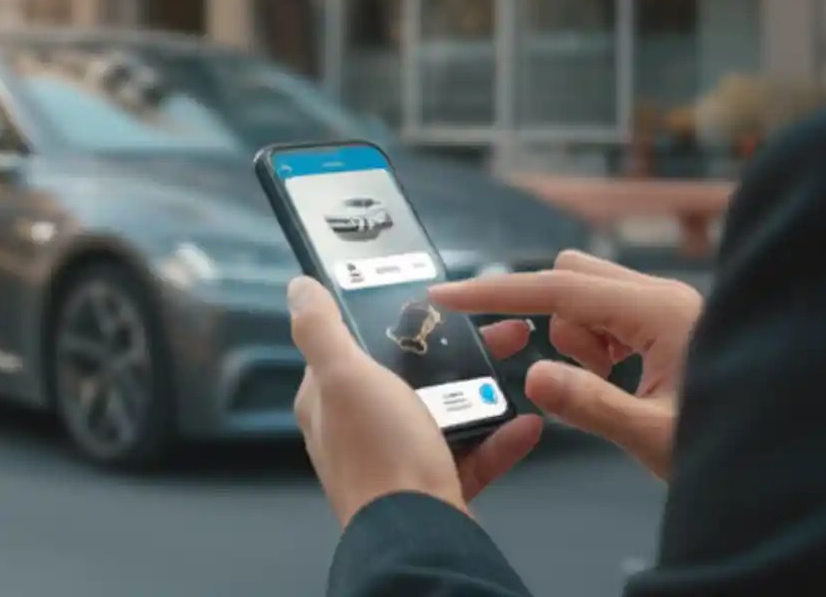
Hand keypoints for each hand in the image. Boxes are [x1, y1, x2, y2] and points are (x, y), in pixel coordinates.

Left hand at [289, 277, 542, 527]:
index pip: (350, 346)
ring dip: (483, 384)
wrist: (418, 537)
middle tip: (493, 326)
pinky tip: (526, 422)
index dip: (386, 318)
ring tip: (518, 360)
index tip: (428, 296)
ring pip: (444, 410)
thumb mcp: (344, 377)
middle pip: (407, 374)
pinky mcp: (435, 487)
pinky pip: (472, 454)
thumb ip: (320, 330)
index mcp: (330, 401)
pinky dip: (500, 437)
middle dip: (453, 347)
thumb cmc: (378, 454)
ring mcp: (398, 460)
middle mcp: (360, 430)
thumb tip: (299, 288)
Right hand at [430, 250, 701, 479]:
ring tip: (610, 387)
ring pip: (584, 299)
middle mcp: (659, 297)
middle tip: (580, 371)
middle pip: (570, 278)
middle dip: (553, 320)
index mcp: (657, 311)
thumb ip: (589, 403)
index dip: (495, 292)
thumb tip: (530, 375)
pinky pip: (603, 320)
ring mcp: (662, 308)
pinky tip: (620, 383)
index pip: (557, 288)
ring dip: (576, 339)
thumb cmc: (725, 441)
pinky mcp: (662, 324)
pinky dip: (594, 348)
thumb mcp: (652, 435)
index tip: (446, 296)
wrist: (773, 450)